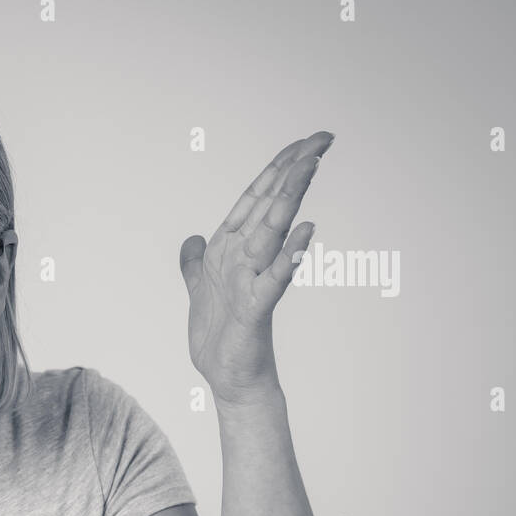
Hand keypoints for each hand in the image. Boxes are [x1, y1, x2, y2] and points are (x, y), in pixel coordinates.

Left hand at [178, 131, 332, 406]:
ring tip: (310, 166)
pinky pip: (275, 277)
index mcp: (233, 248)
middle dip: (294, 171)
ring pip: (274, 231)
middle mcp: (249, 258)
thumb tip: (191, 239)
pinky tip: (305, 230)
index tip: (304, 141)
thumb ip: (194, 262)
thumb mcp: (198, 288)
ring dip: (290, 199)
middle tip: (324, 139)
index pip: (258, 198)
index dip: (277, 168)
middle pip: (273, 205)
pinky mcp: (256, 307)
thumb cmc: (220, 335)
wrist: (226, 377)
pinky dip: (289, 254)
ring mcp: (255, 280)